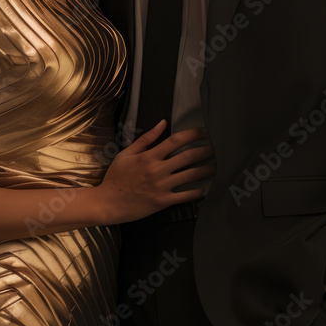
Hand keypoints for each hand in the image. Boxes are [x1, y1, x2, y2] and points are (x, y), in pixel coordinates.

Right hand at [98, 121, 214, 223]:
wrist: (109, 203)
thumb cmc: (116, 177)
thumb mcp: (126, 154)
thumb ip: (146, 139)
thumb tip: (162, 123)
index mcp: (149, 156)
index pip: (176, 140)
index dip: (193, 134)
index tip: (205, 131)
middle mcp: (157, 170)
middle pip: (188, 157)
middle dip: (205, 150)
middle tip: (217, 147)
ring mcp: (161, 186)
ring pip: (190, 175)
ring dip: (206, 169)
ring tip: (217, 165)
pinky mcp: (163, 201)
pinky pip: (185, 196)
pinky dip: (198, 192)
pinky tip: (206, 188)